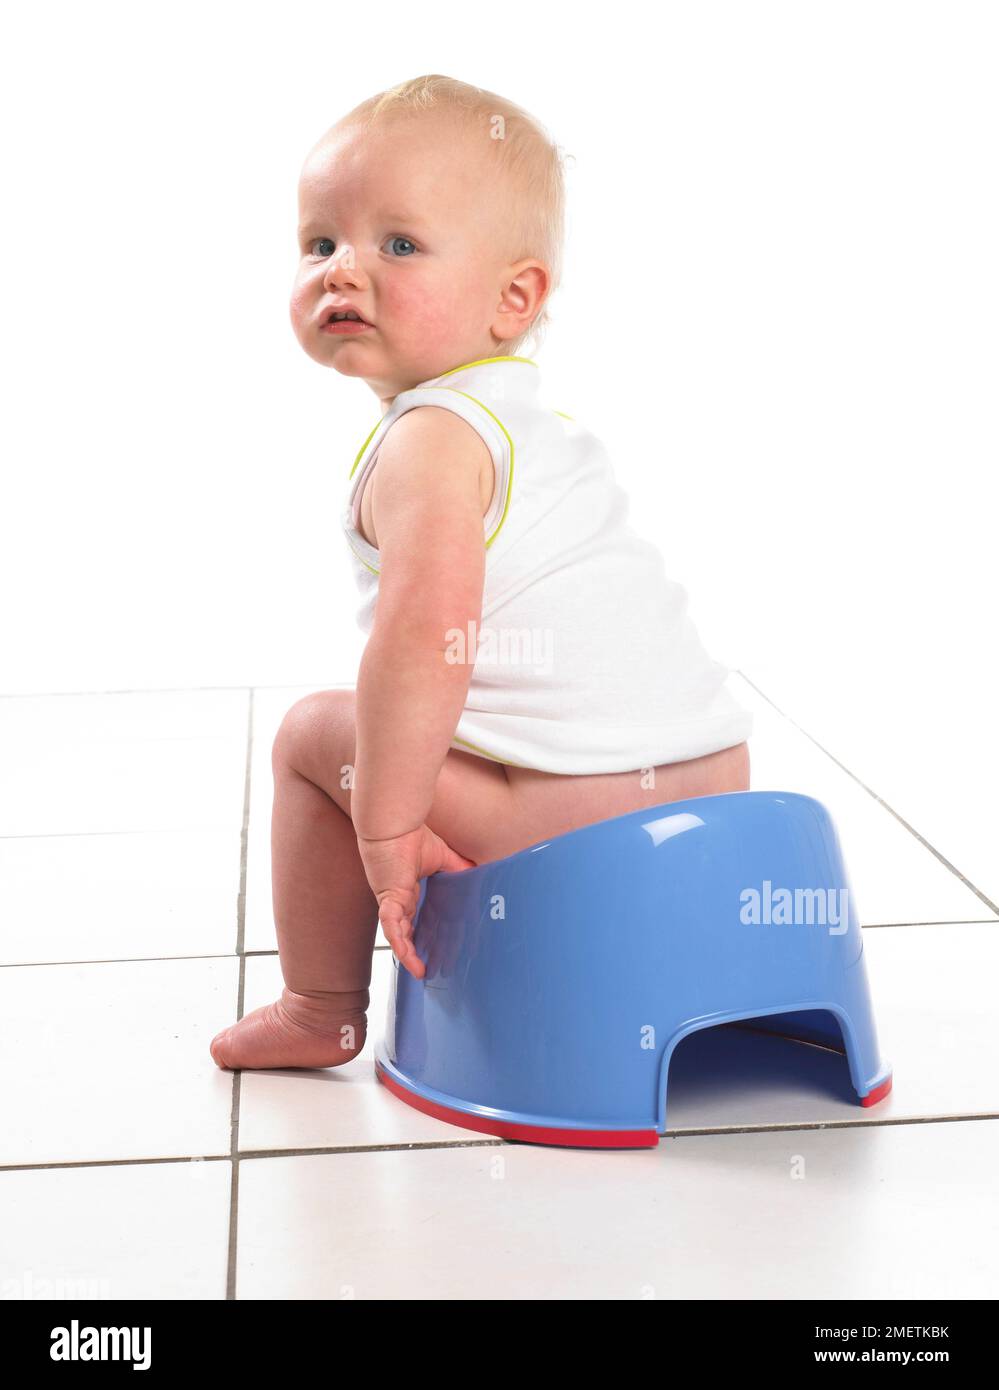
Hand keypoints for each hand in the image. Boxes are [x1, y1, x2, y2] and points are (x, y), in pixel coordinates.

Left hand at [356, 824, 475, 979]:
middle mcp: (398, 898)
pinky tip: (407, 956)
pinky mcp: (388, 897)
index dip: (422, 934)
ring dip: (407, 953)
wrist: (394, 821)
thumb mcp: (443, 857)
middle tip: (428, 967)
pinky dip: (399, 941)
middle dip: (415, 950)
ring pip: (398, 933)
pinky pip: (392, 925)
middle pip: (406, 931)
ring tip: (419, 970)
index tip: (435, 948)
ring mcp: (391, 900)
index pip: (415, 918)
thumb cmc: (411, 834)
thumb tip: (479, 875)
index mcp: (407, 889)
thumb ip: (460, 868)